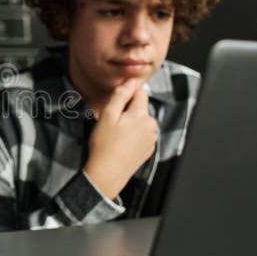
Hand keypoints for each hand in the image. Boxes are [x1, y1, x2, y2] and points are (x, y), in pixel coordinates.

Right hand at [84, 80, 157, 198]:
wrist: (108, 174)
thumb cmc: (104, 146)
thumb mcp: (107, 115)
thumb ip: (120, 95)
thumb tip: (130, 81)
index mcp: (141, 115)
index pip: (140, 93)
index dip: (127, 94)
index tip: (116, 103)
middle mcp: (151, 126)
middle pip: (141, 108)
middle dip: (127, 111)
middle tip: (111, 123)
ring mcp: (151, 139)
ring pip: (141, 122)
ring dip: (131, 124)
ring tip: (116, 135)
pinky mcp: (149, 149)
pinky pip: (142, 135)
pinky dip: (133, 136)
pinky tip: (121, 144)